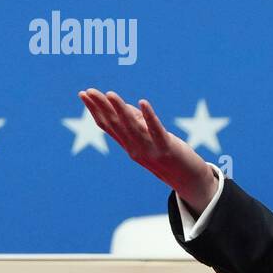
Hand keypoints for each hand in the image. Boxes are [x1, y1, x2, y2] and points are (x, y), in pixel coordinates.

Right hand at [78, 89, 217, 212]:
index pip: (107, 125)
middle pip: (115, 125)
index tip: (83, 94)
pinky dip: (149, 116)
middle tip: (89, 91)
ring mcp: (150, 150)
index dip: (95, 110)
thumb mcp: (151, 139)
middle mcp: (135, 149)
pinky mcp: (167, 149)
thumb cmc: (170, 156)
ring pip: (132, 127)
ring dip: (121, 109)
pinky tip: (143, 102)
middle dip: (101, 107)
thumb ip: (139, 124)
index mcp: (129, 146)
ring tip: (110, 94)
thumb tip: (126, 106)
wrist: (189, 181)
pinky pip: (156, 130)